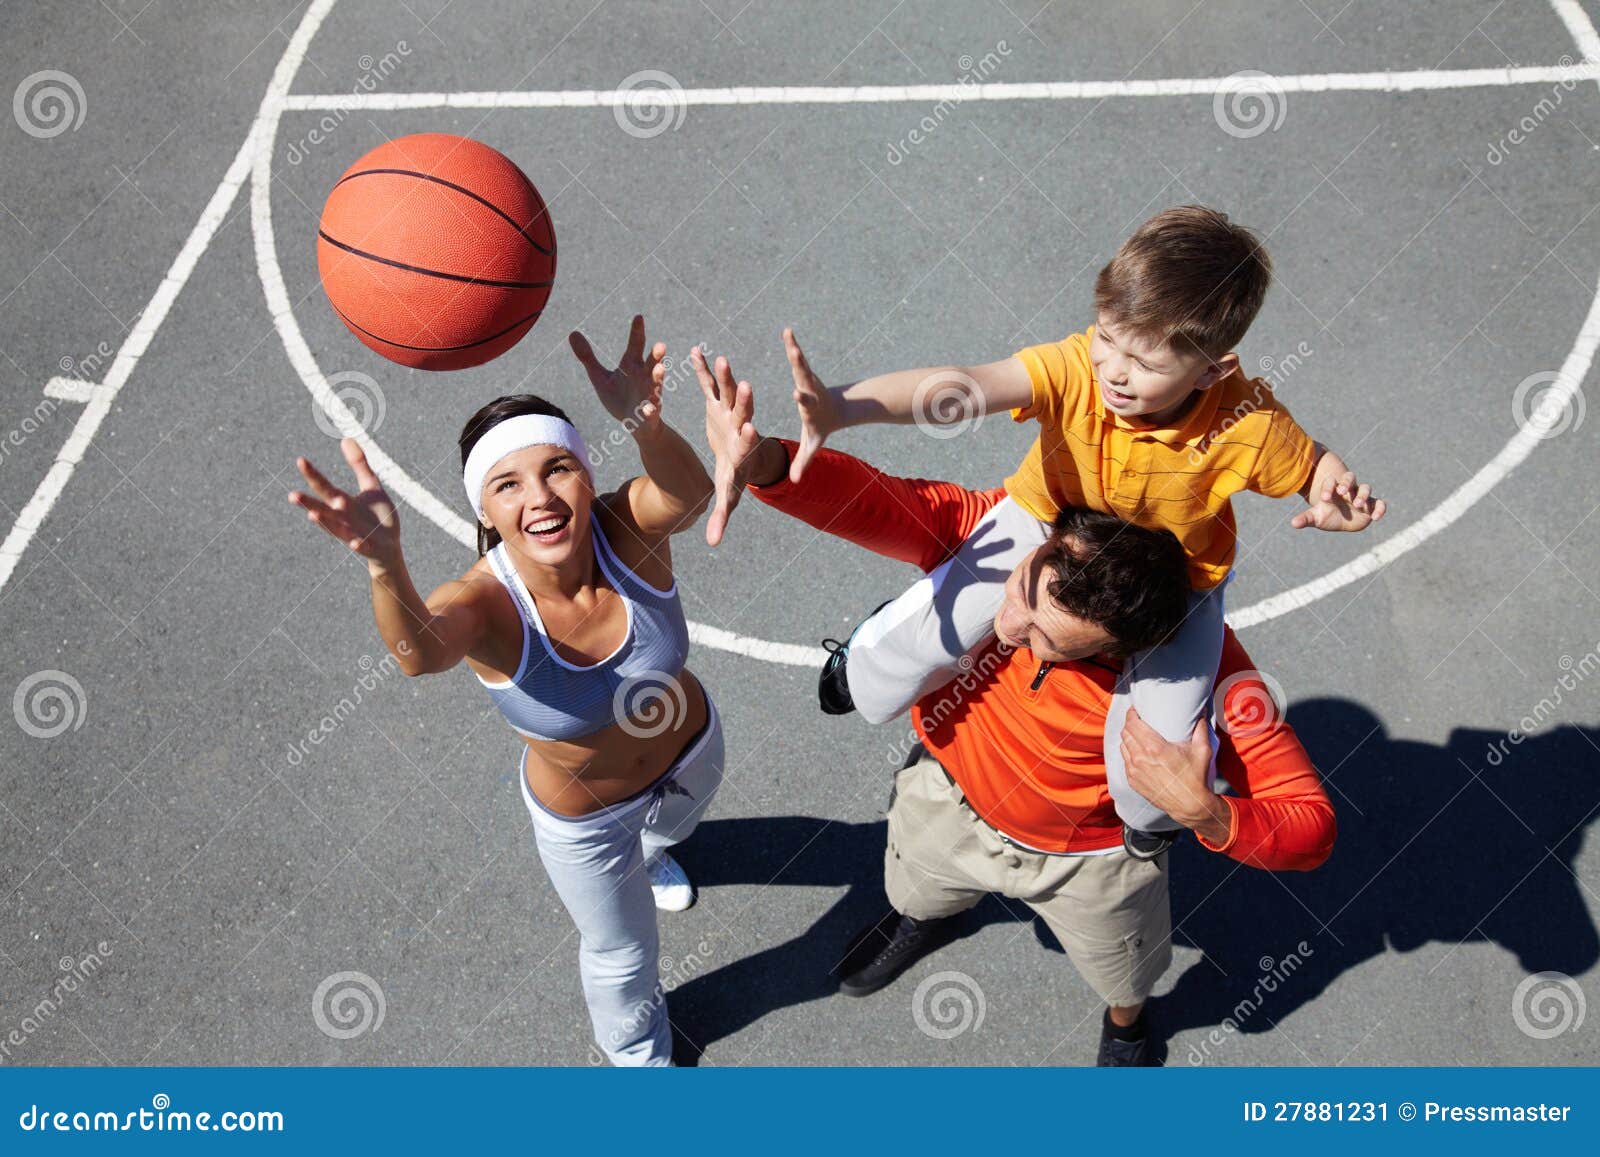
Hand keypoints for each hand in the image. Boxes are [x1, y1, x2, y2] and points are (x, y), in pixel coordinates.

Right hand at [289, 438, 400, 565]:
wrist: (389, 547)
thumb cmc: (376, 516)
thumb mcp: (370, 486)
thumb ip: (359, 464)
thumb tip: (346, 438)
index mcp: (342, 503)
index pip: (324, 487)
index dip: (313, 474)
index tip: (300, 460)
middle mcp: (344, 519)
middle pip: (324, 509)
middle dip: (309, 503)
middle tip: (292, 495)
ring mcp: (354, 534)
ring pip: (337, 528)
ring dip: (326, 522)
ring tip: (312, 515)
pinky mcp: (369, 546)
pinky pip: (361, 546)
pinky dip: (357, 544)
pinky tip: (354, 542)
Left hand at [569, 314, 665, 431]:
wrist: (635, 423)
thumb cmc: (619, 397)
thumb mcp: (600, 376)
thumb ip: (588, 357)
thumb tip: (572, 333)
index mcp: (632, 366)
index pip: (636, 345)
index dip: (637, 332)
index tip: (638, 317)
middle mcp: (644, 378)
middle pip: (652, 363)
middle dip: (657, 355)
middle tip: (661, 345)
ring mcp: (649, 395)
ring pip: (656, 385)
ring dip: (659, 377)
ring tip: (661, 369)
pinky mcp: (649, 413)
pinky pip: (651, 411)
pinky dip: (651, 410)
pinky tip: (649, 409)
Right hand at [692, 345, 759, 546]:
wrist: (740, 456)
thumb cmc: (734, 478)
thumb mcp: (728, 497)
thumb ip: (721, 517)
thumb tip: (713, 544)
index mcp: (743, 448)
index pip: (748, 442)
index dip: (749, 437)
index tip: (751, 429)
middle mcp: (739, 426)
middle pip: (744, 412)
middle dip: (745, 401)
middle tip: (748, 386)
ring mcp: (728, 412)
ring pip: (729, 392)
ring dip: (726, 376)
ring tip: (722, 359)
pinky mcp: (717, 402)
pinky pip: (709, 383)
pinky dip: (704, 369)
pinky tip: (695, 351)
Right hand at [785, 326, 841, 482]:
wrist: (839, 410)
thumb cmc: (821, 428)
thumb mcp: (813, 445)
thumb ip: (803, 461)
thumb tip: (794, 481)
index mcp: (811, 408)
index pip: (805, 403)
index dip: (801, 399)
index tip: (796, 393)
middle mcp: (811, 391)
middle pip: (804, 377)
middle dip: (799, 366)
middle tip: (794, 352)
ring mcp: (809, 379)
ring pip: (801, 363)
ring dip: (794, 349)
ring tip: (788, 334)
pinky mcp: (806, 371)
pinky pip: (798, 356)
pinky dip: (792, 344)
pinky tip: (787, 330)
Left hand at [1119, 709, 1222, 833]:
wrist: (1189, 805)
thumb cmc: (1195, 777)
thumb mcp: (1202, 750)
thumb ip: (1200, 728)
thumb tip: (1202, 712)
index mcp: (1153, 747)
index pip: (1132, 723)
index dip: (1131, 714)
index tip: (1135, 710)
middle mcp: (1139, 758)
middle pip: (1125, 733)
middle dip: (1129, 724)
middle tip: (1137, 721)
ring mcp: (1134, 770)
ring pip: (1122, 746)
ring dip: (1127, 738)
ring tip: (1136, 735)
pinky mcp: (1132, 781)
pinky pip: (1125, 761)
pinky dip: (1128, 754)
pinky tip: (1136, 752)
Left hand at [1291, 469, 1385, 530]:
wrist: (1342, 521)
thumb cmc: (1327, 515)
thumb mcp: (1316, 517)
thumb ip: (1306, 518)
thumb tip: (1293, 523)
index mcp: (1334, 489)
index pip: (1331, 482)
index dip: (1328, 487)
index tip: (1325, 498)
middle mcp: (1348, 490)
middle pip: (1350, 477)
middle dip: (1346, 482)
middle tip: (1342, 491)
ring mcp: (1361, 497)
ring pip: (1366, 488)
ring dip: (1362, 494)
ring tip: (1357, 505)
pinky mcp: (1371, 506)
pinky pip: (1380, 503)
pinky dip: (1380, 508)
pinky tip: (1375, 517)